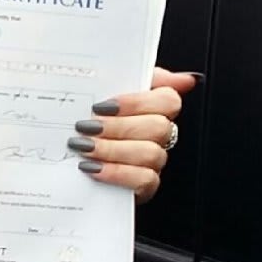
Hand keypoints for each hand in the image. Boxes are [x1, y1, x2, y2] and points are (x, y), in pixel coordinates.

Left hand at [70, 69, 199, 205]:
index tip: (103, 105)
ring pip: (151, 154)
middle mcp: (159, 134)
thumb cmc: (94, 118)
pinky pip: (144, 181)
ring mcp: (154, 161)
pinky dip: (116, 173)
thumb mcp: (109, 89)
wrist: (74, 157)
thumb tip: (187, 79)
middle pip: (158, 127)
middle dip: (118, 127)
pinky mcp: (145, 186)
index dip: (137, 102)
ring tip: (84, 147)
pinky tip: (93, 167)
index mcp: (154, 107)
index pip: (168, 100)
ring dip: (113, 150)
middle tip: (87, 127)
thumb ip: (138, 75)